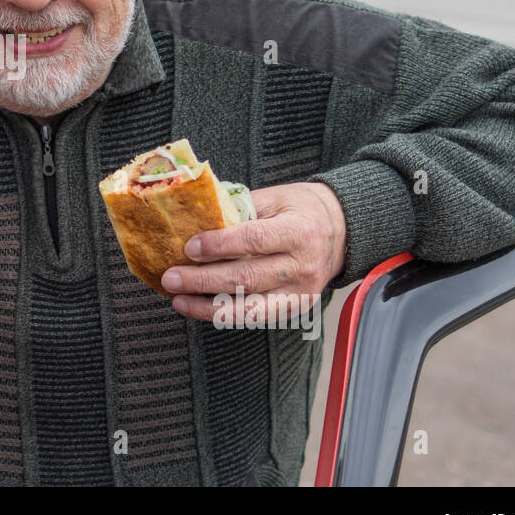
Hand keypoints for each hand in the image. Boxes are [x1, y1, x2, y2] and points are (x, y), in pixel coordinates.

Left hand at [160, 181, 346, 322]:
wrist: (343, 231)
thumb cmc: (302, 209)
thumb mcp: (276, 197)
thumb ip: (240, 208)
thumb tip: (196, 217)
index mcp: (298, 232)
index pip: (254, 240)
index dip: (219, 245)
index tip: (189, 248)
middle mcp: (302, 266)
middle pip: (247, 279)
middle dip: (203, 281)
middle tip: (171, 277)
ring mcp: (300, 293)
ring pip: (250, 308)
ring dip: (208, 307)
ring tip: (178, 300)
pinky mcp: (295, 309)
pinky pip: (256, 317)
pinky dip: (225, 315)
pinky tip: (200, 308)